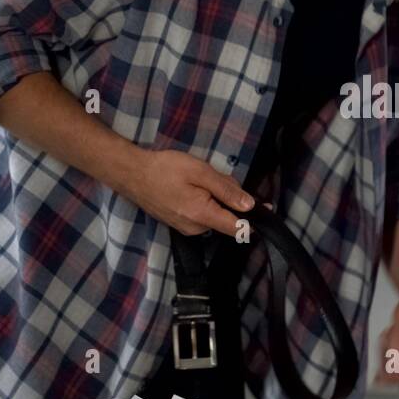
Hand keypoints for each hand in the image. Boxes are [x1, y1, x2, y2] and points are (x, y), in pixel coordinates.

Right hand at [125, 149, 253, 235]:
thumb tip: (250, 206)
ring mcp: (186, 228)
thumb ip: (227, 190)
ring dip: (216, 199)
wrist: (132, 174)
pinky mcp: (179, 224)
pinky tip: (192, 187)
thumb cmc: (166, 169)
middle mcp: (195, 229)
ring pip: (214, 216)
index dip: (254, 219)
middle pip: (226, 219)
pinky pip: (202, 216)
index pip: (237, 228)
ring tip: (199, 179)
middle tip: (217, 177)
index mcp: (202, 216)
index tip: (266, 208)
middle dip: (230, 200)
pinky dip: (204, 202)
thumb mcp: (201, 172)